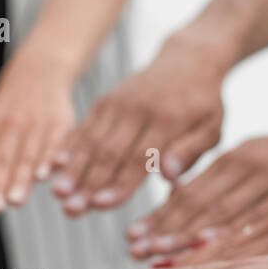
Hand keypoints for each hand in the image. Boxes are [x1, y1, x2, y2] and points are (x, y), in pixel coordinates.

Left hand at [0, 55, 73, 213]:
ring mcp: (35, 123)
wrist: (39, 74)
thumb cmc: (7, 113)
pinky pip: (53, 145)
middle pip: (3, 159)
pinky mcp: (59, 124)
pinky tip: (44, 176)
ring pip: (26, 155)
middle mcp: (9, 124)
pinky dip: (47, 160)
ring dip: (21, 180)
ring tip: (15, 201)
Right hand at [50, 37, 224, 215]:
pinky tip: (55, 168)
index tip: (101, 206)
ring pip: (91, 141)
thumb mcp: (212, 127)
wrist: (188, 59)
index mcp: (169, 119)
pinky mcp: (104, 102)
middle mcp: (138, 109)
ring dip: (73, 170)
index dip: (119, 183)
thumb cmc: (204, 104)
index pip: (140, 157)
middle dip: (88, 183)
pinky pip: (84, 128)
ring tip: (57, 194)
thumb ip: (191, 152)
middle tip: (70, 209)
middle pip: (109, 152)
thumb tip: (169, 177)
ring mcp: (117, 103)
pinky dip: (69, 149)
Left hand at [125, 115, 267, 258]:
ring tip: (158, 254)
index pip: (189, 192)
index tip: (132, 238)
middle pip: (198, 201)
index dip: (160, 216)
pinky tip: (209, 248)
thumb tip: (181, 204)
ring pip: (221, 209)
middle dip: (163, 227)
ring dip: (187, 234)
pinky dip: (232, 233)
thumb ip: (221, 184)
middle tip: (134, 249)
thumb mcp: (255, 160)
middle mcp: (245, 166)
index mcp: (233, 159)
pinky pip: (258, 217)